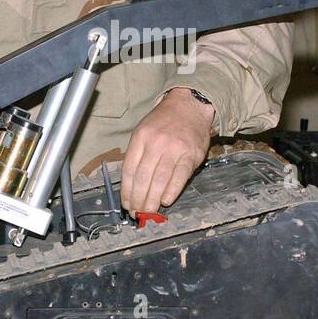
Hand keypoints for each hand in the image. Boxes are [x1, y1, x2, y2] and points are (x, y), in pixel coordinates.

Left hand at [121, 89, 214, 213]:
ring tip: (149, 211)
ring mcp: (174, 149)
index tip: (126, 204)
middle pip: (143, 178)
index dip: (127, 191)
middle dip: (138, 200)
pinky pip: (179, 177)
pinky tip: (165, 201)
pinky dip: (171, 191)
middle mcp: (156, 143)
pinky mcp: (191, 155)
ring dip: (152, 200)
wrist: (189, 106)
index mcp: (140, 138)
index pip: (129, 170)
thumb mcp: (143, 131)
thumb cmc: (164, 121)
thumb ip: (138, 155)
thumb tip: (131, 185)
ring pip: (160, 180)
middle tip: (137, 213)